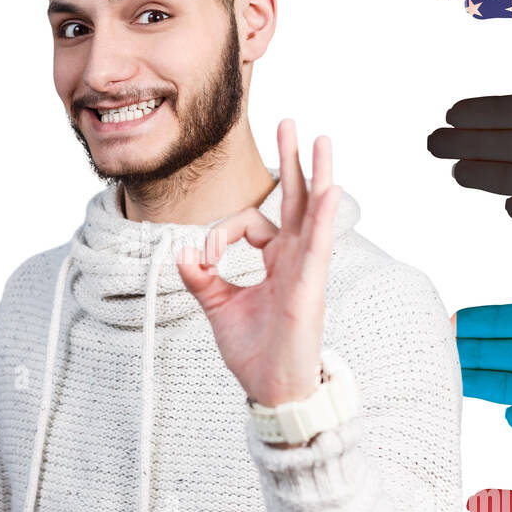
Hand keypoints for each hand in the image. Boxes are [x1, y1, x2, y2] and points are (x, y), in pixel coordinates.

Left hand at [176, 120, 341, 407]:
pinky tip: (327, 188)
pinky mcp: (309, 287)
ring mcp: (305, 270)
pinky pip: (317, 245)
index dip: (220, 234)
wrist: (271, 389)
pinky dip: (321, 216)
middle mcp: (295, 259)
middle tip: (291, 123)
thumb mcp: (218, 307)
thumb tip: (183, 253)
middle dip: (292, 161)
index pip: (249, 224)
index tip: (202, 258)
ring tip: (320, 139)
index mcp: (276, 261)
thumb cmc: (254, 351)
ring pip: (313, 213)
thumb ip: (201, 278)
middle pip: (295, 200)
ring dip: (316, 173)